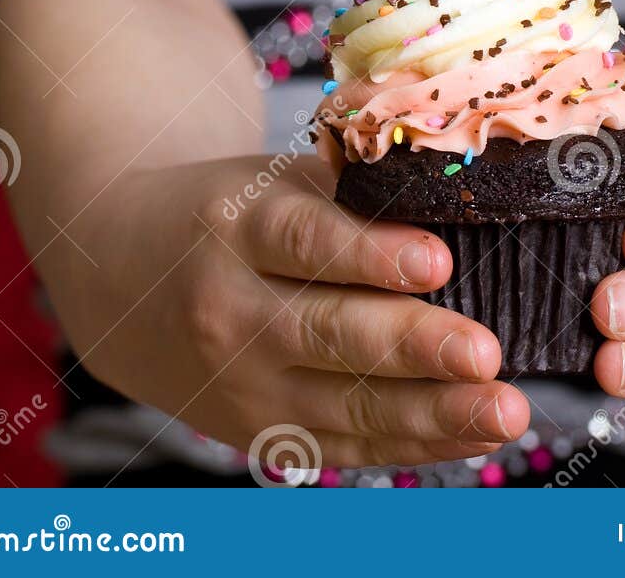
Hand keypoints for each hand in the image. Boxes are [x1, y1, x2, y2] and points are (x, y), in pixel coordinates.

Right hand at [81, 155, 529, 471]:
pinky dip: (413, 444)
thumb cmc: (226, 211)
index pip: (309, 243)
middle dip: (414, 346)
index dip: (374, 254)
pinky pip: (344, 444)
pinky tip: (472, 436)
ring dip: (432, 414)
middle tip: (485, 352)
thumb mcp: (269, 179)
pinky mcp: (256, 431)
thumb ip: (349, 189)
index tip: (438, 260)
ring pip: (344, 404)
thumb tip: (454, 194)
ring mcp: (241, 383)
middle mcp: (231, 310)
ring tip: (503, 412)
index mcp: (237, 226)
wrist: (121, 270)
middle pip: (330, 333)